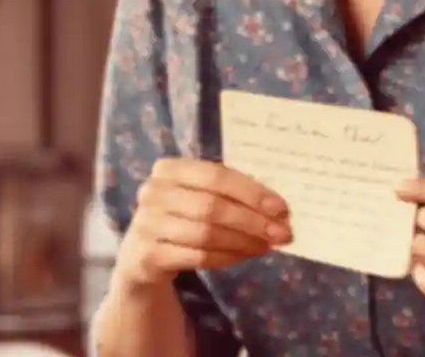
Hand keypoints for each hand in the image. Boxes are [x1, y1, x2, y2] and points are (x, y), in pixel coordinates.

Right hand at [114, 157, 291, 291]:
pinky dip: (227, 257)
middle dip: (253, 221)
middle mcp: (153, 192)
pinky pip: (198, 256)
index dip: (252, 192)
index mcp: (169, 168)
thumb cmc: (182, 217)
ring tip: (267, 245)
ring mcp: (146, 224)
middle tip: (282, 233)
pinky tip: (245, 255)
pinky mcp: (147, 255)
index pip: (217, 175)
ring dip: (243, 241)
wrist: (141, 256)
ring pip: (206, 234)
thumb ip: (232, 197)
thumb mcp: (200, 197)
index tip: (282, 209)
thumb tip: (279, 212)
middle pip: (212, 206)